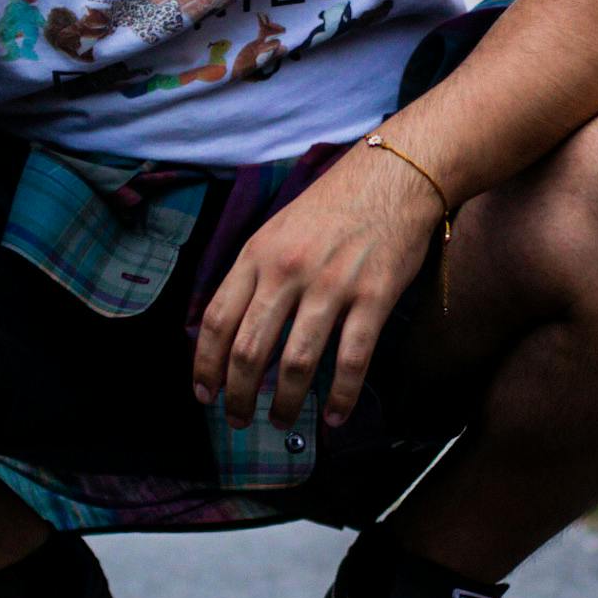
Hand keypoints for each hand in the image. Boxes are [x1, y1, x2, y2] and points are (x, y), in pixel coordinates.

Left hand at [191, 141, 441, 433]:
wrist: (393, 176)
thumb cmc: (333, 207)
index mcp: (257, 255)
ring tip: (280, 421)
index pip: (218, 320)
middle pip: (249, 349)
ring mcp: (332, 285)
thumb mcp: (276, 231)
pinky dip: (340, 396)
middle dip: (238, 395)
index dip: (205, 365)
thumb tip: (231, 329)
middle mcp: (288, 271)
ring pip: (296, 362)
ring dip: (284, 402)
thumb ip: (253, 275)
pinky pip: (352, 359)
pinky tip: (333, 416)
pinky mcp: (374, 297)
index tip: (203, 394)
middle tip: (239, 420)